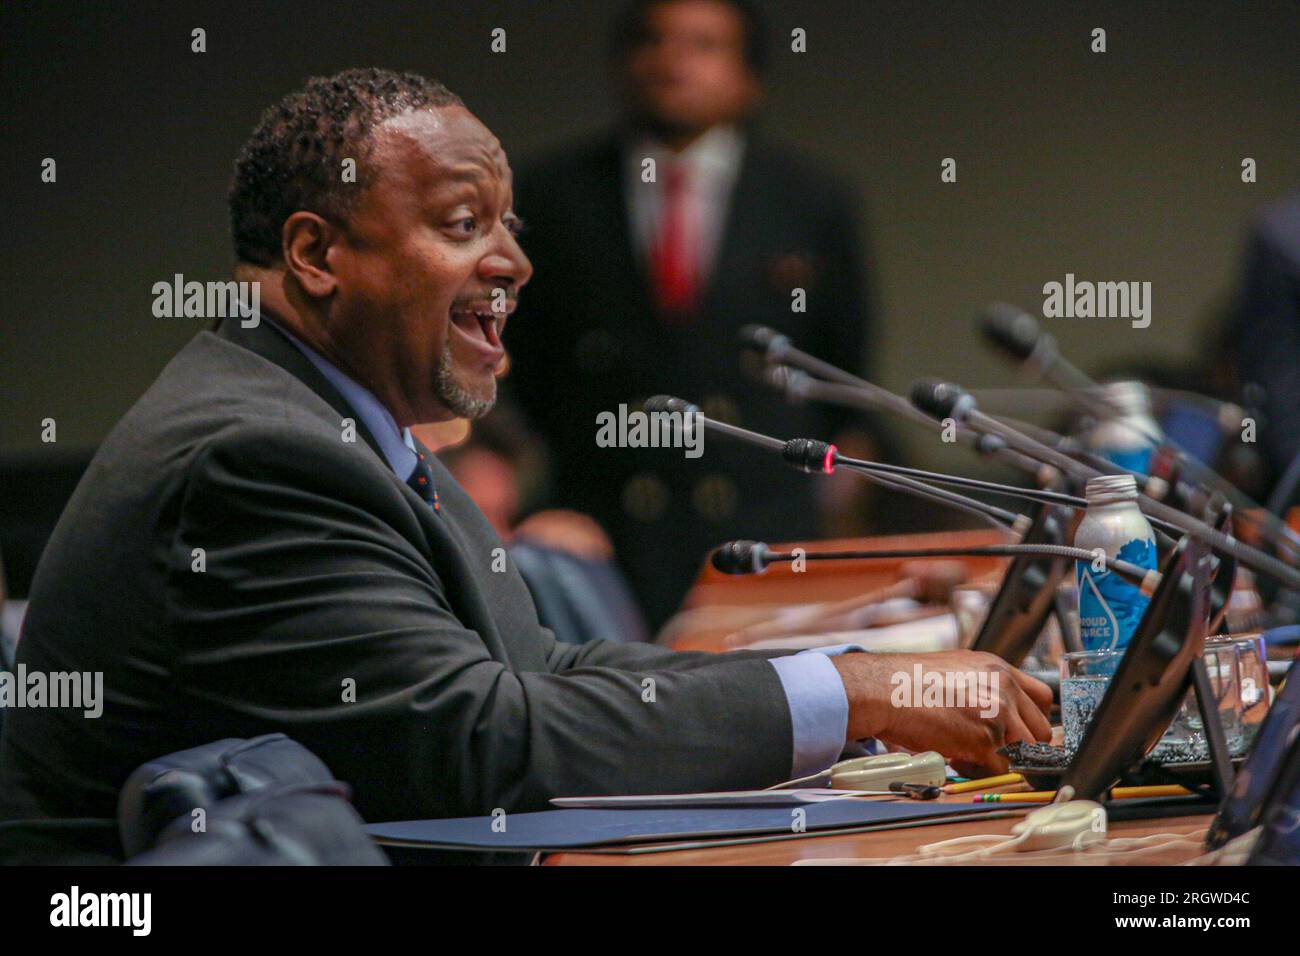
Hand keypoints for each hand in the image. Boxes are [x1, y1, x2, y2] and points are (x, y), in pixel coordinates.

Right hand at [831, 650, 1052, 772]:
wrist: (884, 689)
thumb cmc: (906, 682)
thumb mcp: (954, 669)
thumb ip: (981, 686)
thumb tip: (991, 713)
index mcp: (997, 668)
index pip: (1041, 697)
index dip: (1032, 719)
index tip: (1021, 731)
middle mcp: (1004, 687)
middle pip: (1041, 729)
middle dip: (1021, 744)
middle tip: (995, 749)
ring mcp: (998, 712)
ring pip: (1024, 752)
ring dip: (1002, 759)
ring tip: (970, 754)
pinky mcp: (985, 739)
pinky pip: (1000, 768)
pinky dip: (982, 770)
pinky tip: (957, 759)